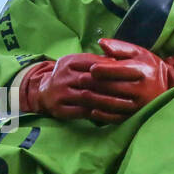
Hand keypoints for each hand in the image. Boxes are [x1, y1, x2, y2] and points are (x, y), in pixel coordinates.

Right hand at [18, 53, 139, 121]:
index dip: (110, 67)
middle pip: (91, 80)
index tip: (127, 71)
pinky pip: (81, 112)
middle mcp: (62, 76)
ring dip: (106, 100)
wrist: (44, 92)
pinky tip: (109, 113)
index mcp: (68, 62)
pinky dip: (97, 112)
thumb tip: (119, 60)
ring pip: (88, 96)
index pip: (92, 63)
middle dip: (111, 84)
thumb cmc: (68, 76)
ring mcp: (60, 93)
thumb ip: (95, 61)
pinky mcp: (60, 109)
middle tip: (130, 89)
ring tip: (123, 102)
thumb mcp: (77, 63)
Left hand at [83, 38, 173, 121]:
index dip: (103, 69)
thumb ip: (119, 47)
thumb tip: (101, 43)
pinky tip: (91, 110)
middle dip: (94, 84)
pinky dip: (103, 115)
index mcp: (142, 71)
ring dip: (95, 100)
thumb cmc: (148, 67)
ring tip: (81, 94)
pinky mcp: (135, 116)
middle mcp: (141, 89)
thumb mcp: (138, 53)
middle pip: (113, 87)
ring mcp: (138, 105)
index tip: (90, 68)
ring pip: (113, 103)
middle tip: (79, 80)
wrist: (166, 88)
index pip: (120, 70)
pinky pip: (117, 117)